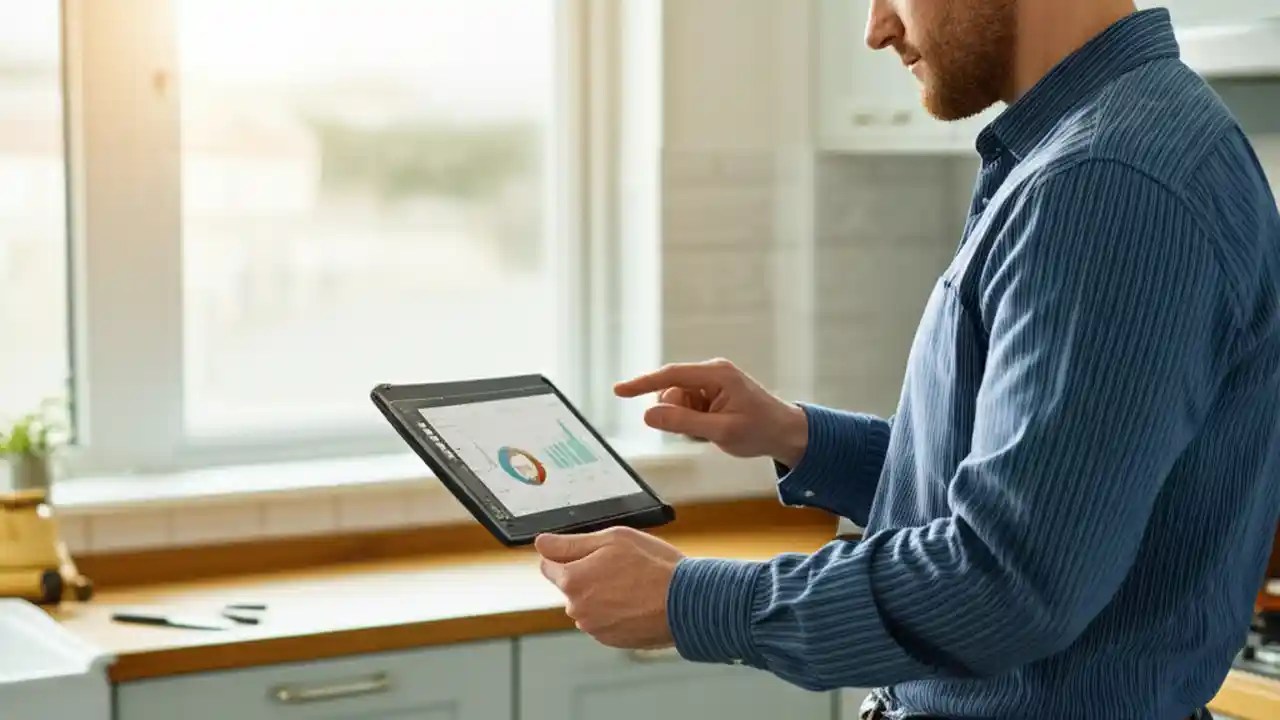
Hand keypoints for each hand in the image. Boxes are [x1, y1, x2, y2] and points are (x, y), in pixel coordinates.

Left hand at [535, 527, 684, 648]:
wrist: (687, 603)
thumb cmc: (655, 568)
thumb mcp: (613, 538)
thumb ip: (570, 542)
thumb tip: (542, 543)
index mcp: (572, 580)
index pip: (548, 563)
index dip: (566, 553)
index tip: (586, 551)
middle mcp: (576, 608)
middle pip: (569, 584)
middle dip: (586, 573)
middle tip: (619, 565)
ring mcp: (593, 626)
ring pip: (587, 602)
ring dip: (601, 593)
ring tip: (632, 584)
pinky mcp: (609, 639)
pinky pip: (602, 619)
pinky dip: (614, 610)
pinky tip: (635, 601)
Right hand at [614, 358, 809, 467]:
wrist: (785, 433)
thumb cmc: (760, 430)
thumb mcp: (721, 431)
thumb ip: (683, 423)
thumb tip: (649, 415)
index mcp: (716, 374)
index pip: (670, 376)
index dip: (642, 383)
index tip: (619, 391)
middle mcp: (711, 373)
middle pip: (671, 392)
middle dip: (677, 415)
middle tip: (702, 431)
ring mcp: (711, 383)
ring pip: (676, 402)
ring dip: (686, 421)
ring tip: (711, 431)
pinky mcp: (711, 393)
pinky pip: (687, 408)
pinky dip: (693, 422)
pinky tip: (713, 428)